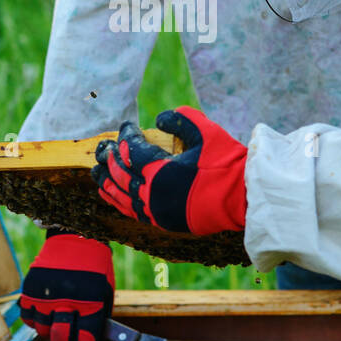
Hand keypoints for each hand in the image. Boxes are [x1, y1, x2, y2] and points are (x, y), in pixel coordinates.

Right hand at [19, 232, 113, 340]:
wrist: (74, 237)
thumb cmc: (95, 270)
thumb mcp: (105, 295)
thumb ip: (101, 326)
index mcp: (92, 301)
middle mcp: (68, 298)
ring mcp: (46, 293)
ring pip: (44, 331)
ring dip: (51, 334)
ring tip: (60, 319)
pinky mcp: (30, 288)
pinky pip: (30, 318)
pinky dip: (37, 320)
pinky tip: (47, 309)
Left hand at [92, 106, 246, 235]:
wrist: (243, 200)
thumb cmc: (226, 164)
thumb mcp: (206, 133)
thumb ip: (181, 120)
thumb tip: (160, 118)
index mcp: (160, 170)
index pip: (133, 150)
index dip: (126, 136)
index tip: (127, 126)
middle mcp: (153, 193)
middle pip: (120, 174)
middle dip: (109, 158)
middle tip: (103, 147)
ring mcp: (156, 210)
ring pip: (121, 196)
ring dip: (107, 182)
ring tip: (97, 172)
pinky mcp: (163, 222)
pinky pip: (132, 211)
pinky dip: (118, 201)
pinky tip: (112, 194)